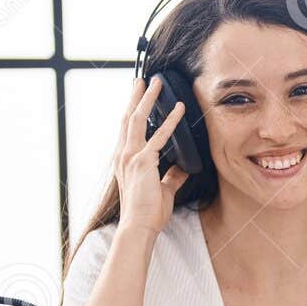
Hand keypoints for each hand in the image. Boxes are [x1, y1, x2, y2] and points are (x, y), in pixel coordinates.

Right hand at [115, 77, 189, 235]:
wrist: (139, 225)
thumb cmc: (148, 211)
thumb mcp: (163, 189)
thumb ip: (172, 176)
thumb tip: (183, 169)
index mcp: (125, 160)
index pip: (127, 129)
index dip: (132, 111)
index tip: (137, 96)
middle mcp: (123, 154)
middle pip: (128, 118)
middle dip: (136, 97)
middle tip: (142, 80)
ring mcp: (131, 156)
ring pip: (138, 119)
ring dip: (148, 99)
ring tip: (156, 83)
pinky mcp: (143, 161)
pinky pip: (159, 136)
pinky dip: (171, 121)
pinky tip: (179, 109)